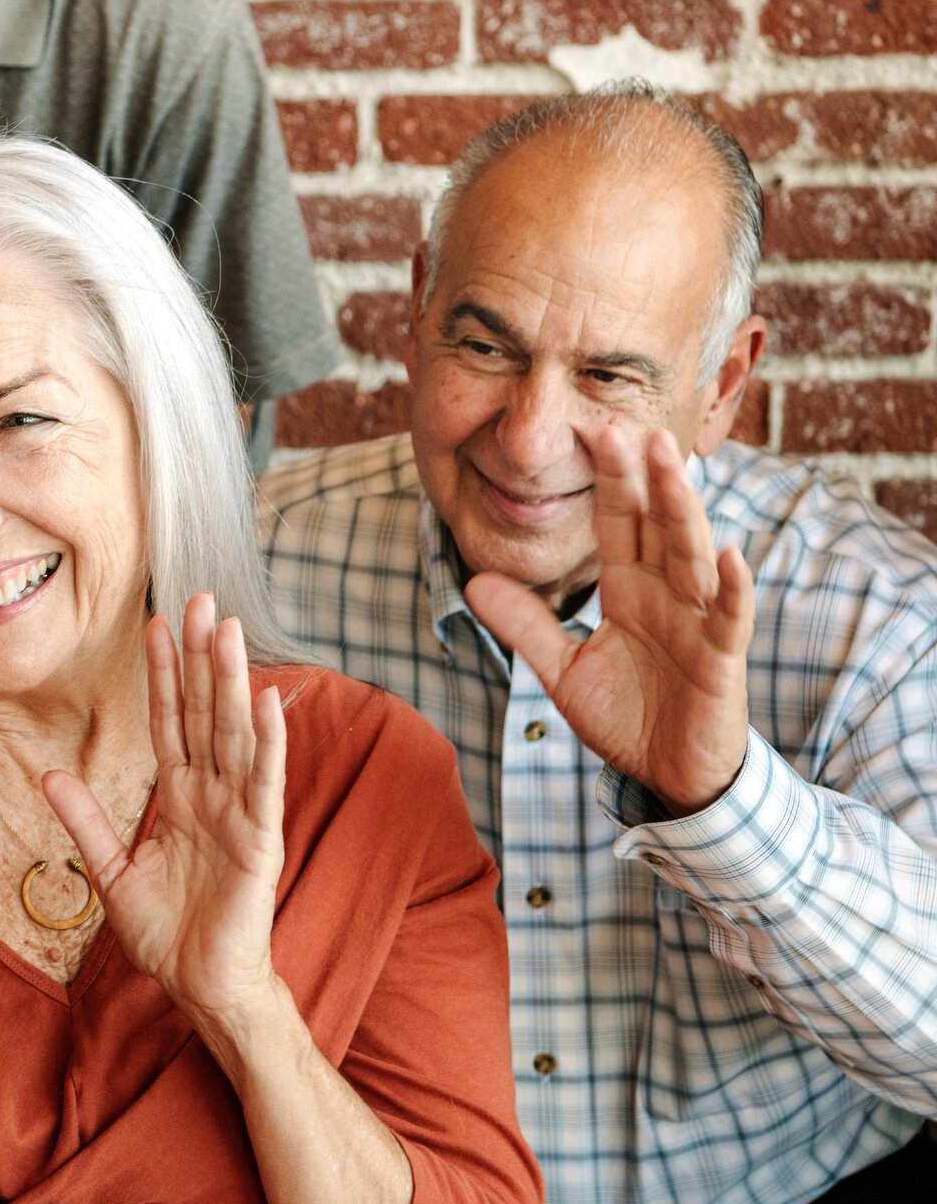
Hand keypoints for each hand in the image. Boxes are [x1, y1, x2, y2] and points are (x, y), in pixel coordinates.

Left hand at [44, 594, 289, 1026]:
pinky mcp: (259, 840)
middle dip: (202, 656)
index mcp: (180, 797)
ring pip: (235, 733)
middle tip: (200, 598)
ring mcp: (239, 813)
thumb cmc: (168, 934)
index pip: (170, 720)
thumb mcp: (110, 871)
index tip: (157, 622)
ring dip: (232, 681)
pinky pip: (263, 783)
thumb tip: (49, 773)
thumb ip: (85, 820)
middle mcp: (213, 794)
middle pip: (205, 712)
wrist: (202, 986)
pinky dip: (267, 742)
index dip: (164, 673)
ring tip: (229, 630)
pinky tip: (266, 700)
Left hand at [466, 427, 754, 815]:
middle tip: (630, 428)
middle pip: (656, 527)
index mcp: (629, 591)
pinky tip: (728, 554)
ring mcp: (697, 623)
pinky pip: (727, 618)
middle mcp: (666, 596)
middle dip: (645, 480)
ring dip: (684, 513)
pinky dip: (729, 588)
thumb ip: (524, 624)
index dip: (607, 482)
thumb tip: (475, 581)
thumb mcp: (562, 669)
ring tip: (674, 468)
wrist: (669, 774)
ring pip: (691, 557)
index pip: (618, 525)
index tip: (591, 431)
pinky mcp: (721, 660)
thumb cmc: (629, 716)